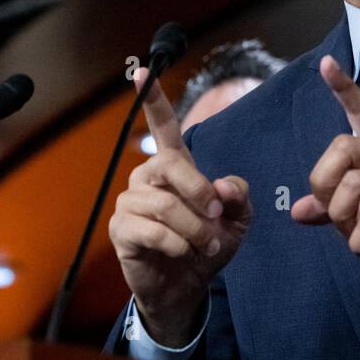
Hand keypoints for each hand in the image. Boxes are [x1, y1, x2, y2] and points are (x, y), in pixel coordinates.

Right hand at [107, 67, 251, 345]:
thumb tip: (222, 185)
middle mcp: (147, 178)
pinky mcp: (122, 230)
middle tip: (217, 216)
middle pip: (169, 164)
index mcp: (174, 168)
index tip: (142, 71)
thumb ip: (238, 197)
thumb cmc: (207, 246)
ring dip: (194, 228)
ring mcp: (131, 203)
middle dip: (199, 191)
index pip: (163, 127)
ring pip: (164, 203)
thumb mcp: (236, 221)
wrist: (186, 288)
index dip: (153, 99)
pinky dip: (177, 243)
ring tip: (205, 245)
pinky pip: (151, 230)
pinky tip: (183, 252)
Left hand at [291, 55, 359, 303]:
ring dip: (341, 219)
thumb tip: (297, 211)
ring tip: (354, 237)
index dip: (343, 87)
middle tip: (332, 212)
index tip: (325, 63)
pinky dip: (358, 242)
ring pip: (352, 184)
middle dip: (323, 182)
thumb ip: (332, 208)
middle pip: (343, 145)